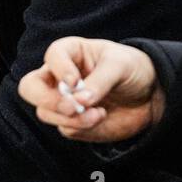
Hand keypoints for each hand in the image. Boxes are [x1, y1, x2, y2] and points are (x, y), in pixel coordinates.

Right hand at [18, 37, 163, 142]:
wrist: (150, 96)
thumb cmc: (133, 69)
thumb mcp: (121, 66)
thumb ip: (100, 80)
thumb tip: (80, 100)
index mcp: (69, 53)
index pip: (52, 56)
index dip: (59, 69)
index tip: (75, 81)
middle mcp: (59, 77)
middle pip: (30, 88)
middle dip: (46, 99)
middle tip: (72, 107)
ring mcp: (63, 102)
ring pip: (46, 113)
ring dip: (70, 118)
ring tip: (98, 114)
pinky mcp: (72, 123)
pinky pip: (65, 129)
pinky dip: (81, 127)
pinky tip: (101, 117)